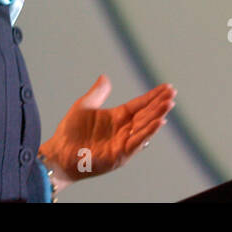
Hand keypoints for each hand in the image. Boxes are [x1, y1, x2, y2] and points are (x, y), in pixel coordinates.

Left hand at [39, 75, 175, 188]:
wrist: (58, 153)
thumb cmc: (69, 132)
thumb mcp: (84, 106)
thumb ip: (97, 93)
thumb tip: (105, 77)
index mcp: (118, 117)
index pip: (140, 104)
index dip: (153, 96)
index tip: (167, 87)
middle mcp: (124, 129)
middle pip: (146, 114)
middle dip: (159, 104)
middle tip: (172, 93)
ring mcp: (123, 142)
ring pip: (145, 127)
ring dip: (157, 116)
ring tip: (169, 104)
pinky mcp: (120, 155)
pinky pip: (137, 142)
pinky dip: (148, 132)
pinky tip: (158, 122)